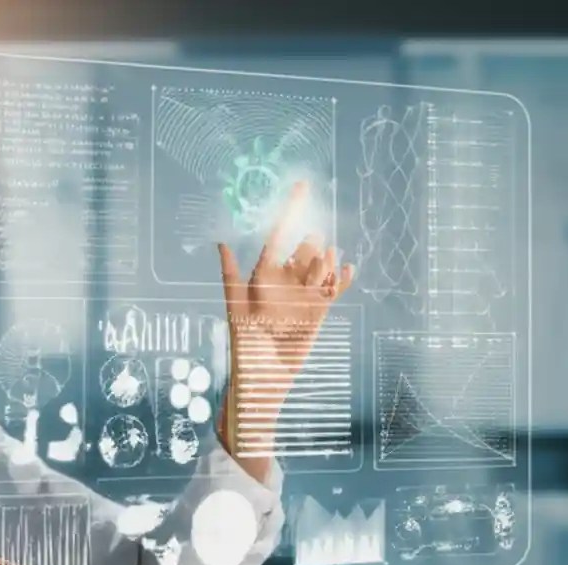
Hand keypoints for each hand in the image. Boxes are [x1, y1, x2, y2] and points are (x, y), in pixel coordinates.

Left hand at [218, 180, 354, 379]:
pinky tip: (346, 271)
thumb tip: (220, 242)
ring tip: (319, 276)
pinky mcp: (320, 309)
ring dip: (324, 263)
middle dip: (310, 246)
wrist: (263, 377)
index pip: (280, 233)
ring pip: (321, 264)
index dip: (291, 208)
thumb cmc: (242, 344)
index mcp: (264, 272)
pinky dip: (342, 277)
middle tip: (307, 259)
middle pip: (306, 247)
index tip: (302, 184)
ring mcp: (304, 293)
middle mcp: (286, 278)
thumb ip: (230, 276)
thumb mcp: (234, 308)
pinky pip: (335, 287)